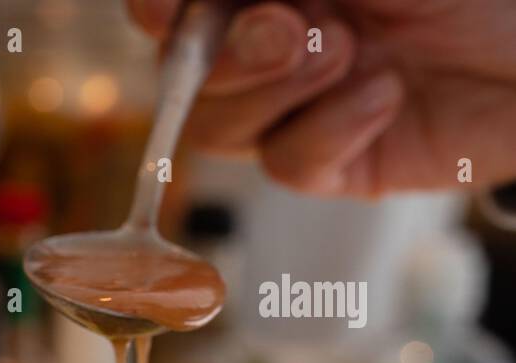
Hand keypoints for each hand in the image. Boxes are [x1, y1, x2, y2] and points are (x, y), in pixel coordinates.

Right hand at [127, 0, 515, 194]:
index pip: (177, 11)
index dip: (160, 12)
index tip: (164, 10)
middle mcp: (272, 48)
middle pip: (185, 76)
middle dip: (228, 56)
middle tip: (290, 32)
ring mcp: (296, 108)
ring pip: (219, 128)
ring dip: (277, 92)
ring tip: (352, 58)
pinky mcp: (330, 164)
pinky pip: (286, 164)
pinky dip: (331, 131)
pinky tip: (385, 98)